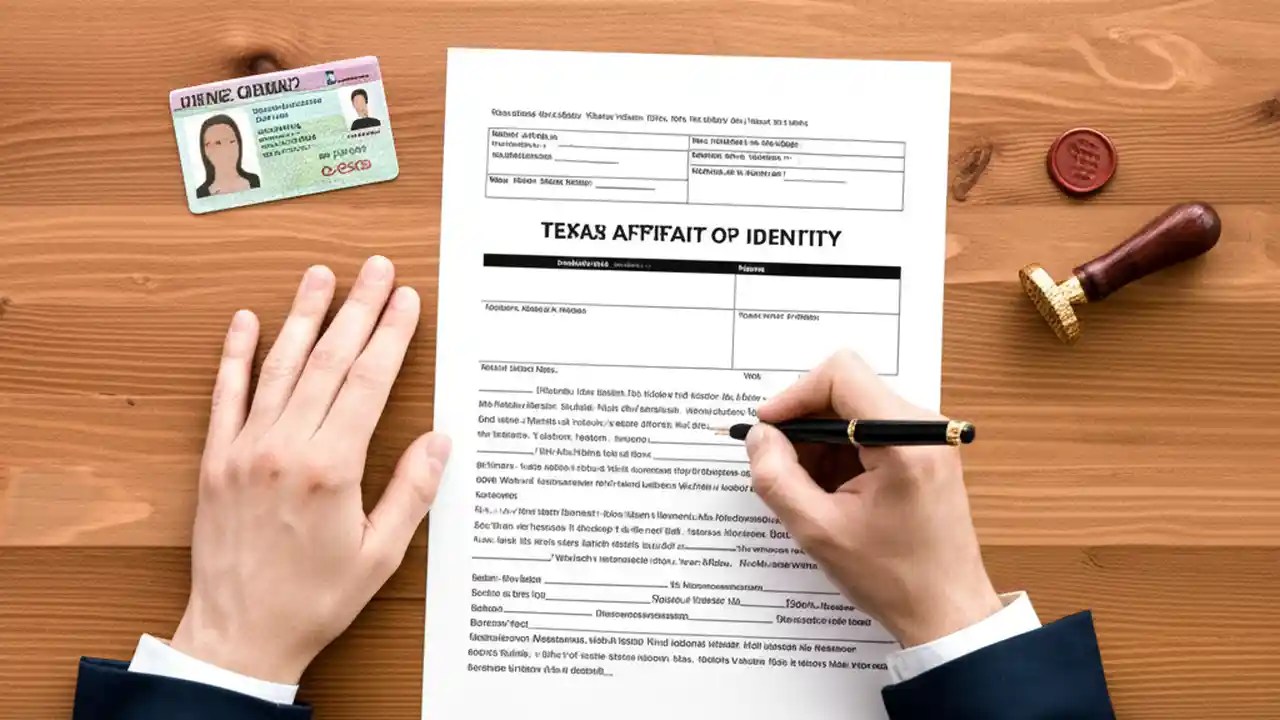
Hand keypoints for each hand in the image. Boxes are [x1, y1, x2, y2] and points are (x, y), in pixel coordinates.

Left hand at [170, 256, 451, 683]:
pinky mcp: (216, 461)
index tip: (406, 300)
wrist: (239, 636)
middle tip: (375, 269)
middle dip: (356, 309)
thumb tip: (440, 441)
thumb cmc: (313, 601)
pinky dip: (236, 356)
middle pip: (327, 362)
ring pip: (279, 367)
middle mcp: (284, 449)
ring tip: (320, 276)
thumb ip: (411, 493)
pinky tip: (246, 322)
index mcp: (330, 469)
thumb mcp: (380, 556)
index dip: (390, 336)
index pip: (367, 383)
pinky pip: (226, 396)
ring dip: (302, 316)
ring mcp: (245, 450)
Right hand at [745, 350, 999, 647]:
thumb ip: (777, 478)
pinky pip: (869, 430)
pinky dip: (840, 454)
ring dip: (821, 443)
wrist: (947, 611)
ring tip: (810, 491)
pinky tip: (831, 493)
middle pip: (845, 389)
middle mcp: (924, 428)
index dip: (794, 395)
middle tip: (780, 466)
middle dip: (804, 425)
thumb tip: (758, 437)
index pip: (841, 375)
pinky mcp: (924, 451)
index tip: (768, 428)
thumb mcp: (819, 531)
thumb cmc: (894, 578)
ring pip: (854, 410)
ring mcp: (928, 438)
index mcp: (905, 441)